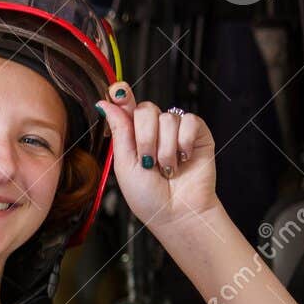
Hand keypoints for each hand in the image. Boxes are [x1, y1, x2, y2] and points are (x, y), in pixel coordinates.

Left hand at [96, 82, 220, 235]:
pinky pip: (189, 121)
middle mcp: (154, 130)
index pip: (127, 107)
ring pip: (167, 118)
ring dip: (165, 149)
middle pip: (146, 109)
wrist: (176, 213)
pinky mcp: (197, 133)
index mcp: (133, 136)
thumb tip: (106, 102)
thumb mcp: (124, 165)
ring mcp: (176, 131)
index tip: (118, 91)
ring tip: (167, 169)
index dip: (122, 96)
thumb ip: (119, 131)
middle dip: (145, 138)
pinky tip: (183, 159)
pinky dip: (183, 142)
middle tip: (149, 162)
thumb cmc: (148, 197)